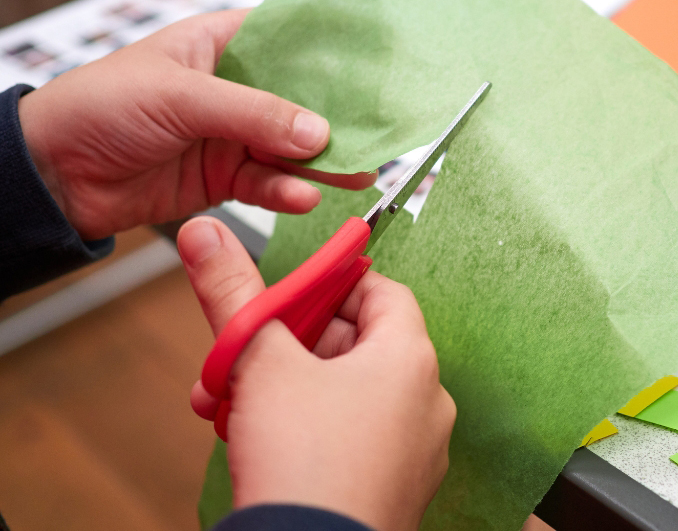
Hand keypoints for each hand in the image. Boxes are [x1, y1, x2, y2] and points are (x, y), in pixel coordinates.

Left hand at [17, 10, 375, 240]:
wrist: (52, 177)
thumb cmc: (97, 108)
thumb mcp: (180, 97)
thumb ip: (253, 113)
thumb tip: (318, 132)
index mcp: (218, 43)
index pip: (287, 38)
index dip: (331, 52)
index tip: (375, 66)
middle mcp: (231, 87)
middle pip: (299, 99)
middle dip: (336, 117)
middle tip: (377, 133)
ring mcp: (229, 135)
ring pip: (290, 147)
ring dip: (321, 162)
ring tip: (354, 173)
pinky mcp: (223, 177)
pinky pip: (267, 183)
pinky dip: (287, 191)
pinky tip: (305, 196)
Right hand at [178, 216, 455, 530]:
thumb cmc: (303, 462)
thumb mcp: (259, 362)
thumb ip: (234, 292)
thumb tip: (206, 235)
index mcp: (410, 359)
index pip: (381, 291)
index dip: (331, 284)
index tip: (287, 291)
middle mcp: (427, 401)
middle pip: (357, 345)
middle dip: (287, 346)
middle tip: (242, 355)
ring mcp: (416, 450)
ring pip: (347, 397)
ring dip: (287, 391)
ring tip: (230, 404)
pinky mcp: (396, 488)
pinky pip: (354, 441)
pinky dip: (310, 432)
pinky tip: (261, 444)